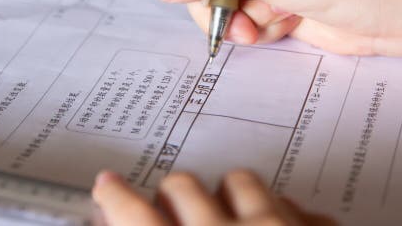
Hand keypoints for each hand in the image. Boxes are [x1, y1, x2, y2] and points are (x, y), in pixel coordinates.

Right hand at [92, 169, 333, 225]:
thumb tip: (124, 220)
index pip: (133, 215)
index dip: (115, 199)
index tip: (107, 186)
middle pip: (184, 186)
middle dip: (175, 196)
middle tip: (175, 209)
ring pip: (241, 182)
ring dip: (230, 198)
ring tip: (231, 218)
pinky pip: (293, 205)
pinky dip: (283, 216)